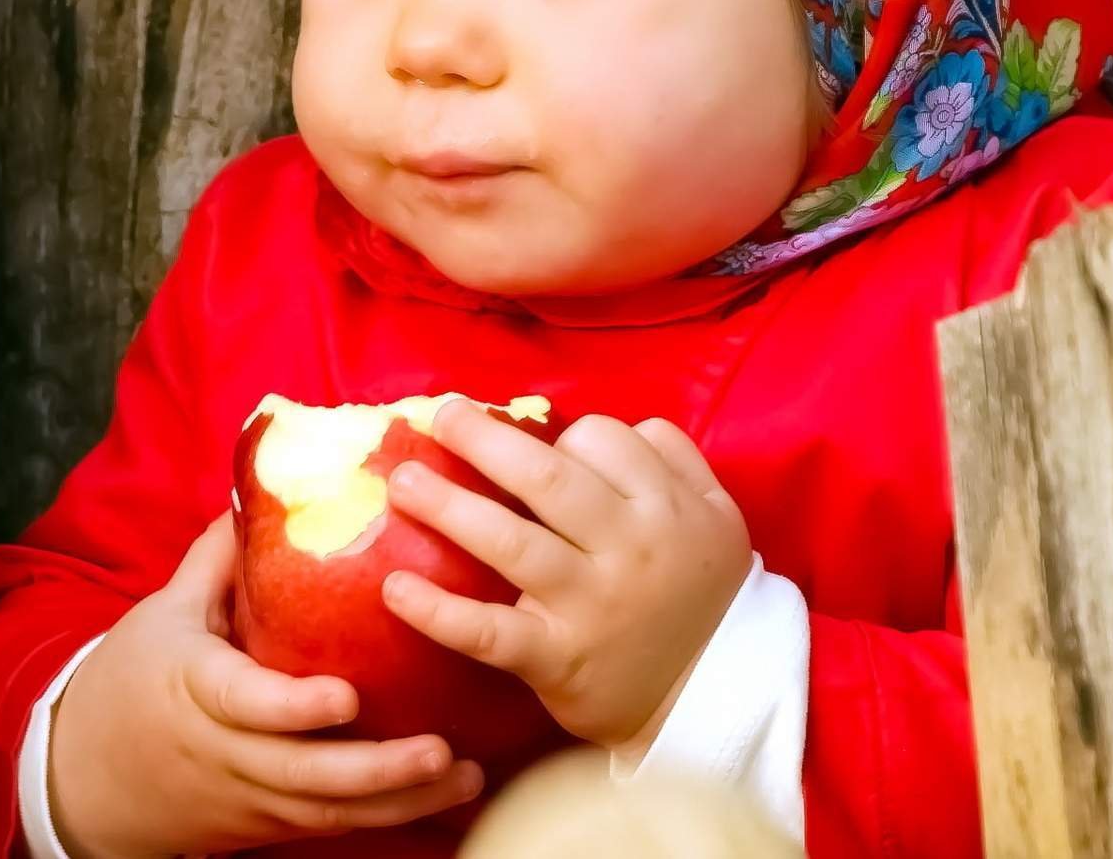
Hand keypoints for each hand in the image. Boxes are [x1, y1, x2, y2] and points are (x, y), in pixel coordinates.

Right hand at [48, 513, 485, 858]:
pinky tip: (444, 797)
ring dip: (399, 800)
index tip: (347, 698)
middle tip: (439, 749)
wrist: (82, 778)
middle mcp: (227, 753)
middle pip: (303, 775)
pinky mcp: (265, 826)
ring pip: (328, 812)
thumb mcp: (162, 613)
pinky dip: (386, 816)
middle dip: (375, 770)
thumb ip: (218, 559)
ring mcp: (249, 797)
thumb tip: (265, 489)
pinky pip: (329, 826)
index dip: (296, 708)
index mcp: (197, 691)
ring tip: (464, 776)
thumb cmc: (129, 680)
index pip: (247, 705)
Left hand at [380, 405, 750, 749]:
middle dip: (485, 440)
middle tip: (441, 415)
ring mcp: (588, 604)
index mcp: (665, 506)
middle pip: (546, 479)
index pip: (599, 441)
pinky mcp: (555, 658)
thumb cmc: (701, 594)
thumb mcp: (716, 514)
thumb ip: (673, 458)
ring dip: (448, 507)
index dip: (560, 437)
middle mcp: (627, 548)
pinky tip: (395, 588)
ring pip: (510, 542)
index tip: (536, 452)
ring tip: (402, 483)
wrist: (715, 698)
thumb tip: (604, 425)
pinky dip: (438, 611)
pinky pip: (488, 631)